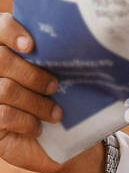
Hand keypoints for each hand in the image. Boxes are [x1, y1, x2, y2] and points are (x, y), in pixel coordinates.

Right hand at [0, 13, 106, 172]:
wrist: (59, 141)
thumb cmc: (61, 99)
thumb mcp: (62, 75)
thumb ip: (58, 55)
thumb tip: (76, 36)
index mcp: (7, 48)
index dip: (11, 32)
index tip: (31, 45)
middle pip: (1, 59)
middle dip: (32, 74)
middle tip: (54, 86)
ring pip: (5, 89)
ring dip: (36, 102)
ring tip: (56, 113)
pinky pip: (4, 114)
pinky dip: (26, 121)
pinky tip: (38, 127)